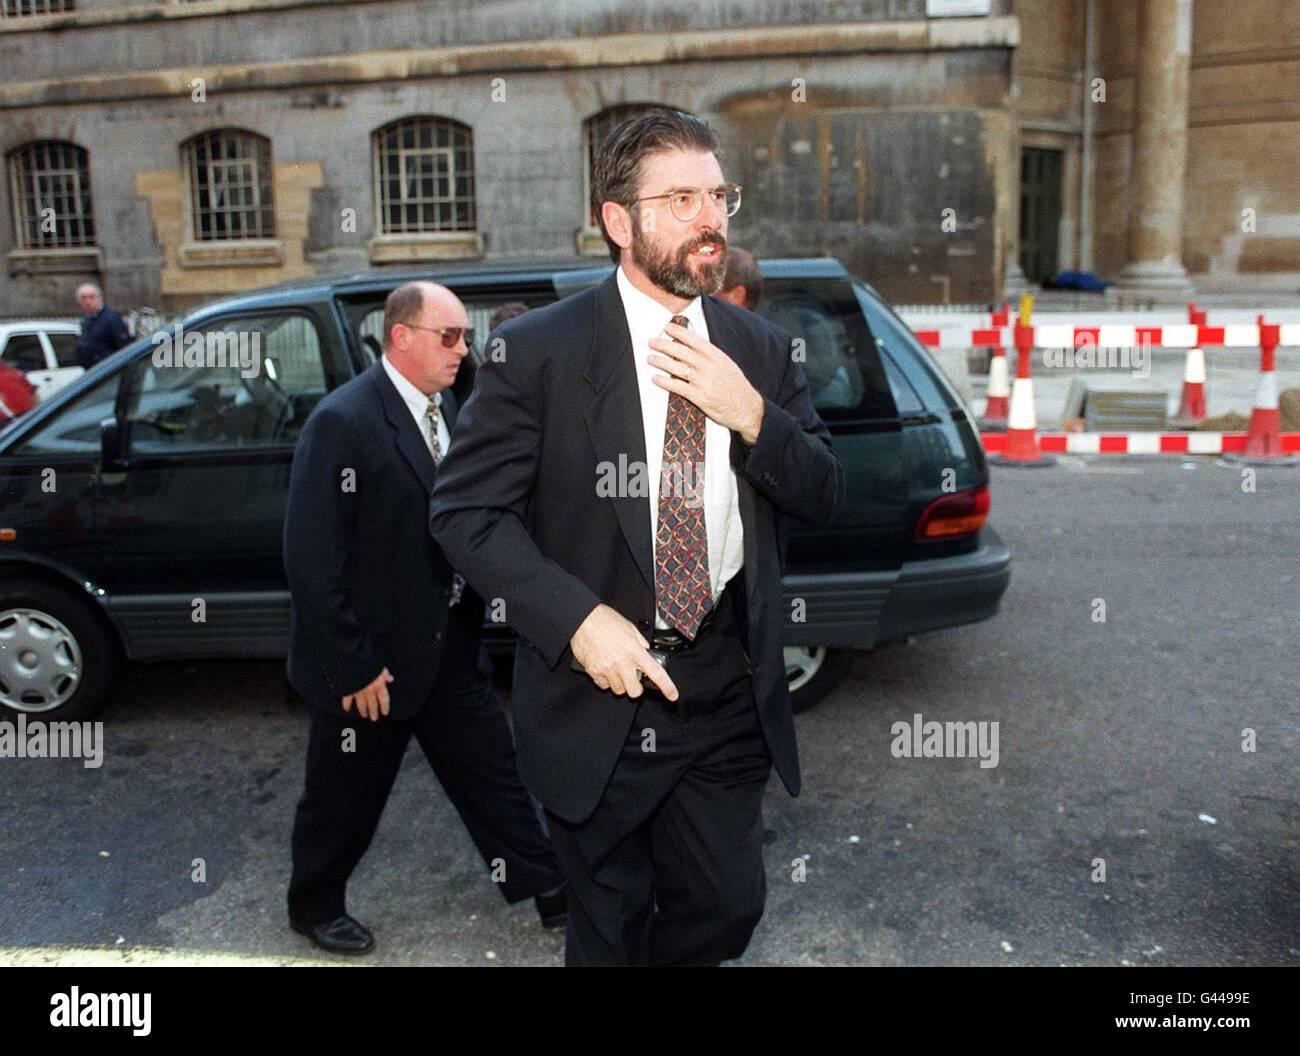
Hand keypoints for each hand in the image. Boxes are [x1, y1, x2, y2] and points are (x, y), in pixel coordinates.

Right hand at [342, 667, 393, 720]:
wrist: (354, 660)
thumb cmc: (368, 662)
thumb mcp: (380, 667)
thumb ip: (385, 674)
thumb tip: (390, 678)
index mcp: (379, 685)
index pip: (384, 699)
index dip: (385, 707)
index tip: (385, 713)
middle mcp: (370, 690)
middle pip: (373, 704)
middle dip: (373, 712)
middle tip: (374, 718)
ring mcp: (359, 691)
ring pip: (362, 704)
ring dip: (363, 710)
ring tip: (364, 715)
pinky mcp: (349, 690)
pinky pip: (347, 700)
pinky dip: (347, 705)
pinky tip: (347, 709)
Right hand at [570, 605, 678, 700]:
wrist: (584, 619)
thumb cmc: (606, 620)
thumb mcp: (630, 628)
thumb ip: (640, 642)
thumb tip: (646, 651)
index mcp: (635, 651)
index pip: (655, 672)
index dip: (666, 686)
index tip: (672, 695)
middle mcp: (623, 662)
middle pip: (635, 691)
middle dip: (635, 687)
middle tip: (632, 678)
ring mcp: (608, 668)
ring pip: (618, 690)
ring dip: (620, 683)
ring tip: (616, 670)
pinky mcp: (594, 671)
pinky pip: (603, 685)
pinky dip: (605, 681)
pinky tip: (604, 668)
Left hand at [648, 321, 764, 443]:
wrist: (747, 407)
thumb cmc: (736, 386)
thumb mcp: (727, 364)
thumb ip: (711, 356)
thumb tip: (693, 347)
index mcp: (716, 355)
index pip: (694, 339)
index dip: (679, 332)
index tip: (667, 327)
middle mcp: (708, 366)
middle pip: (681, 351)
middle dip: (663, 345)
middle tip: (651, 342)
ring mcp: (703, 381)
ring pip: (676, 367)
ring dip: (660, 362)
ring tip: (650, 358)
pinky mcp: (699, 397)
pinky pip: (677, 386)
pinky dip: (664, 382)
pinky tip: (655, 378)